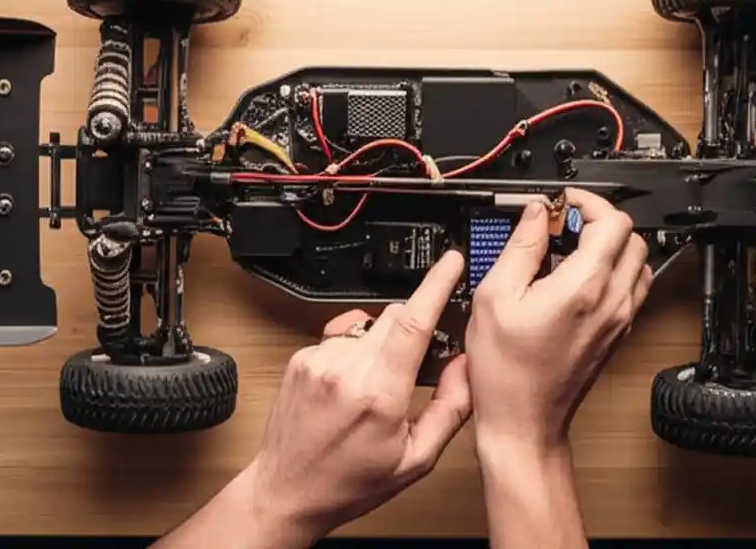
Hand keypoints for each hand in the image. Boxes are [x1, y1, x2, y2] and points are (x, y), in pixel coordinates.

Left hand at [174, 251, 471, 548]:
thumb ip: (452, 408)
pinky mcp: (301, 358)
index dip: (436, 285)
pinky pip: (342, 335)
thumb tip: (468, 367)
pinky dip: (356, 350)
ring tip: (376, 386)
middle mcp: (345, 371)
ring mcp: (318, 361)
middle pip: (395, 316)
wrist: (287, 492)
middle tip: (416, 365)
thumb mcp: (416, 459)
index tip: (450, 263)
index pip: (413, 323)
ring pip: (369, 324)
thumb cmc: (349, 483)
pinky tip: (352, 383)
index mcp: (379, 395)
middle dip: (414, 328)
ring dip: (383, 342)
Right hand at [467, 189, 649, 450]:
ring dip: (610, 245)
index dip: (585, 202)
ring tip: (571, 249)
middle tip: (563, 224)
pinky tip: (578, 278)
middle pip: (630, 236)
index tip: (560, 204)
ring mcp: (620, 319)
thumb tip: (535, 213)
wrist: (524, 423)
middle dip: (599, 220)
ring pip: (638, 261)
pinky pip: (632, 288)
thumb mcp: (494, 297)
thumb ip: (521, 247)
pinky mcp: (618, 333)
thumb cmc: (505, 372)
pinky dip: (613, 271)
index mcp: (582, 287)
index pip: (610, 221)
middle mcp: (611, 302)